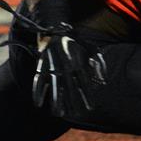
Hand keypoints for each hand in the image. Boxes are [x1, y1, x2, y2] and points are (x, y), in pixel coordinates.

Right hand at [0, 0, 105, 119]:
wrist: (54, 26)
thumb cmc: (75, 39)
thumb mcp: (90, 48)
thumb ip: (98, 63)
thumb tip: (102, 80)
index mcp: (78, 62)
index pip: (84, 82)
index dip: (87, 95)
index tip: (91, 107)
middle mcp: (65, 65)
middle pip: (70, 87)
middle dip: (74, 101)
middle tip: (77, 114)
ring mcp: (53, 66)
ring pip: (55, 86)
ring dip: (56, 100)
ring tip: (59, 113)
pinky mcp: (41, 65)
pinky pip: (39, 80)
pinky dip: (38, 92)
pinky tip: (38, 104)